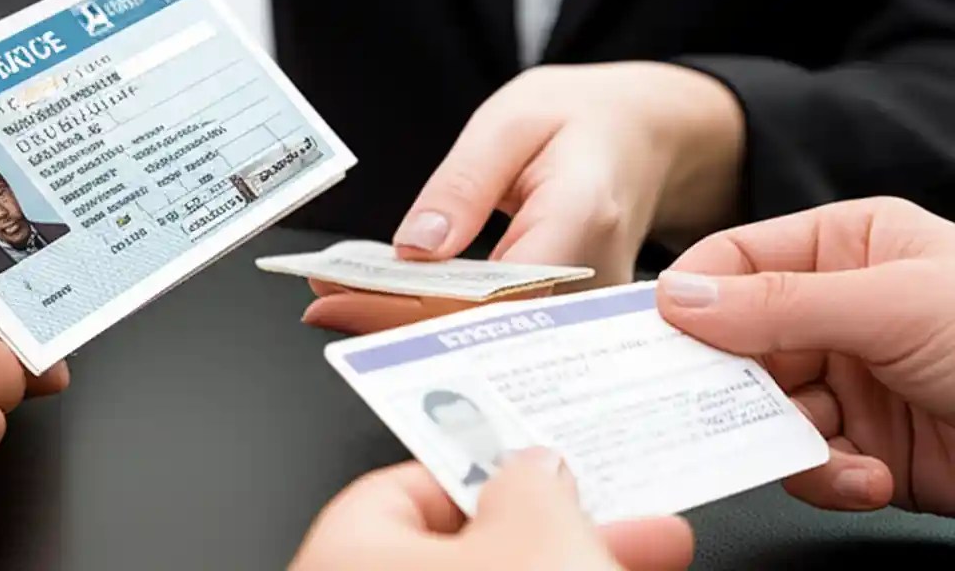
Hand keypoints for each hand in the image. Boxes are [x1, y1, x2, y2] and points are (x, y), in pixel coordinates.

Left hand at [290, 449, 693, 570]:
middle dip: (562, 515)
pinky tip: (623, 570)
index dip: (494, 454)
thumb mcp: (533, 542)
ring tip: (652, 544)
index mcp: (353, 551)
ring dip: (580, 557)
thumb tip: (537, 466)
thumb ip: (533, 484)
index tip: (548, 448)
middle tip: (628, 503)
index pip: (415, 474)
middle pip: (470, 535)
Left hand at [303, 62, 743, 333]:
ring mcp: (588, 308)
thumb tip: (415, 249)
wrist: (649, 137)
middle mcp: (592, 280)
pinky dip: (442, 314)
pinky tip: (392, 300)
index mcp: (582, 218)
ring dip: (409, 323)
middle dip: (391, 322)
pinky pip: (501, 326)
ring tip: (340, 300)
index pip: (485, 292)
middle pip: (480, 328)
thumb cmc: (586, 120)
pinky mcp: (574, 317)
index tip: (338, 299)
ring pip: (487, 337)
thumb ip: (464, 185)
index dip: (405, 305)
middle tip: (322, 306)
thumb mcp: (514, 120)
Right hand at [656, 197, 954, 514]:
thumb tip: (681, 298)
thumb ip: (779, 303)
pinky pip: (808, 459)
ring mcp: (851, 379)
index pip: (737, 259)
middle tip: (705, 405)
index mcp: (847, 247)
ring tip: (829, 449)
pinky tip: (869, 474)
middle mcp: (839, 310)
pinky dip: (830, 475)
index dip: (691, 294)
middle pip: (739, 342)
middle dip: (733, 381)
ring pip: (766, 408)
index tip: (652, 333)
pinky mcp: (867, 445)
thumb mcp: (893, 305)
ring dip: (790, 438)